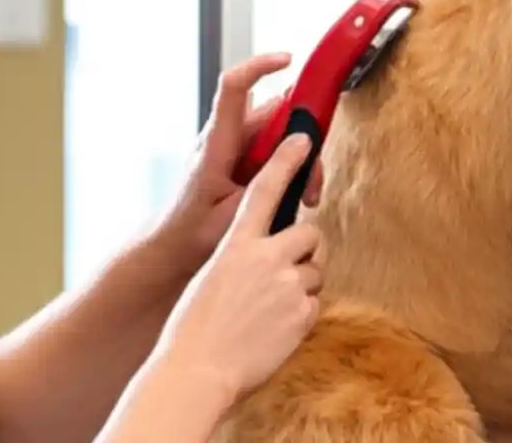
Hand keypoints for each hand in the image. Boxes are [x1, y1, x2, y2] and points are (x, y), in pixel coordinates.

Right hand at [149, 134, 324, 401]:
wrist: (197, 372)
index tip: (304, 138)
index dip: (286, 160)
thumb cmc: (195, 328)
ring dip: (301, 287)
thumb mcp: (213, 278)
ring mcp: (288, 284)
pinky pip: (315, 305)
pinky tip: (275, 330)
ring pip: (315, 273)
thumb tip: (268, 255)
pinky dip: (301, 316)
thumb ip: (244, 258)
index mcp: (235, 244)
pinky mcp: (303, 312)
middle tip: (286, 273)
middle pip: (311, 234)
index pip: (264, 190)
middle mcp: (266, 257)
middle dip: (305, 250)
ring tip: (270, 312)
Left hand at [150, 53, 323, 276]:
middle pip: (273, 114)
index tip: (288, 60)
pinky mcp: (241, 162)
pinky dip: (290, 167)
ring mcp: (233, 149)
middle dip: (302, 137)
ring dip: (299, 158)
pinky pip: (274, 150)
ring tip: (306, 193)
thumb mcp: (234, 212)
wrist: (173, 249)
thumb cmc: (194, 234)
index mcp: (216, 144)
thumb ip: (267, 178)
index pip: (233, 88)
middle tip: (312, 176)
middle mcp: (224, 139)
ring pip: (279, 134)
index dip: (259, 66)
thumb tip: (301, 147)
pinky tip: (296, 195)